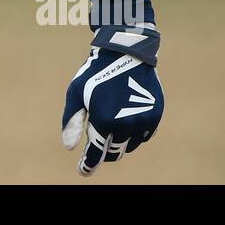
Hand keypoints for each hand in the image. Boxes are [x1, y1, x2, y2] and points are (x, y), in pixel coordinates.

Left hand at [61, 27, 162, 176]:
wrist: (126, 53)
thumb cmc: (95, 72)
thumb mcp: (76, 93)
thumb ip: (72, 121)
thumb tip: (69, 148)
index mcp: (104, 121)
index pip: (96, 153)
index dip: (88, 165)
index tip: (82, 172)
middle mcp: (126, 126)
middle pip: (114, 152)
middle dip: (104, 150)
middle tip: (97, 140)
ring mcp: (143, 122)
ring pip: (129, 145)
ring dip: (120, 139)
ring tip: (112, 121)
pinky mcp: (155, 116)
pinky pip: (143, 135)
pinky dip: (134, 132)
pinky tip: (126, 117)